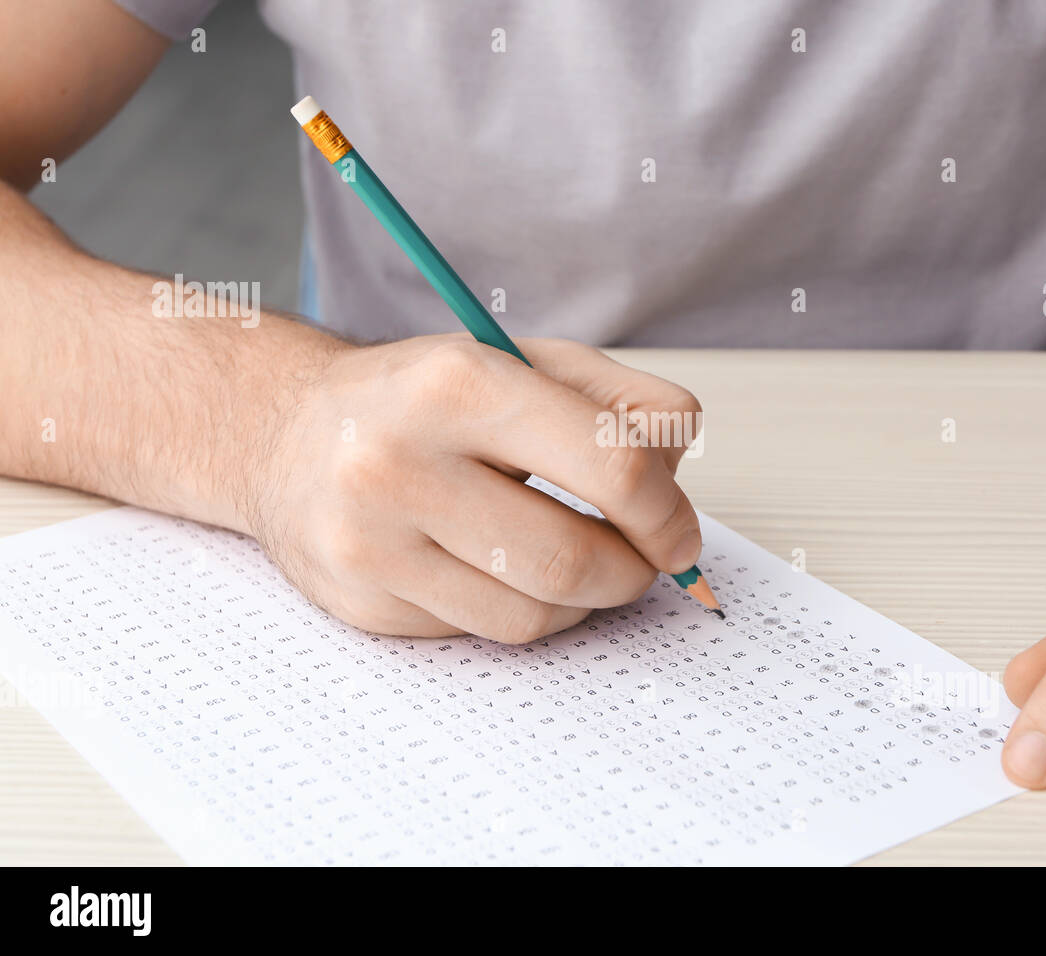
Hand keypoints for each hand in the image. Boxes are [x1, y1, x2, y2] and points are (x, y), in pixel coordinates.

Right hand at [245, 334, 702, 643]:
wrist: (283, 435)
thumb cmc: (423, 398)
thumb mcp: (525, 362)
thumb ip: (623, 401)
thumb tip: (679, 482)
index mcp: (459, 384)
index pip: (611, 466)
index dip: (667, 513)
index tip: (678, 532)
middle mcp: (400, 464)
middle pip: (575, 559)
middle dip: (633, 571)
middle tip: (641, 558)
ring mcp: (372, 543)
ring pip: (535, 615)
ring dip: (582, 600)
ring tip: (571, 557)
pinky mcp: (363, 603)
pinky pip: (484, 634)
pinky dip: (522, 611)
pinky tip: (502, 569)